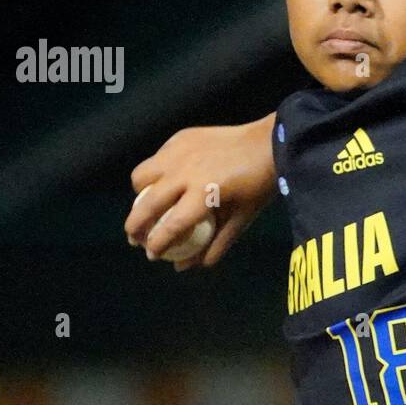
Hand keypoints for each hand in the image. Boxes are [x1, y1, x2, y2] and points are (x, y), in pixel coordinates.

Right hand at [125, 113, 277, 269]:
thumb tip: (184, 266)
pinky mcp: (180, 137)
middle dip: (134, 226)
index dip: (156, 244)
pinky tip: (164, 182)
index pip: (171, 225)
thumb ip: (214, 244)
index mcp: (204, 193)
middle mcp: (184, 172)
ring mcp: (179, 152)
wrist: (270, 142)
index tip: (151, 256)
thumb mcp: (241, 219)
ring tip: (146, 206)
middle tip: (135, 239)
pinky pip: (156, 159)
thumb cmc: (260, 185)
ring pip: (141, 176)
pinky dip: (154, 174)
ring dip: (139, 195)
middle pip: (146, 203)